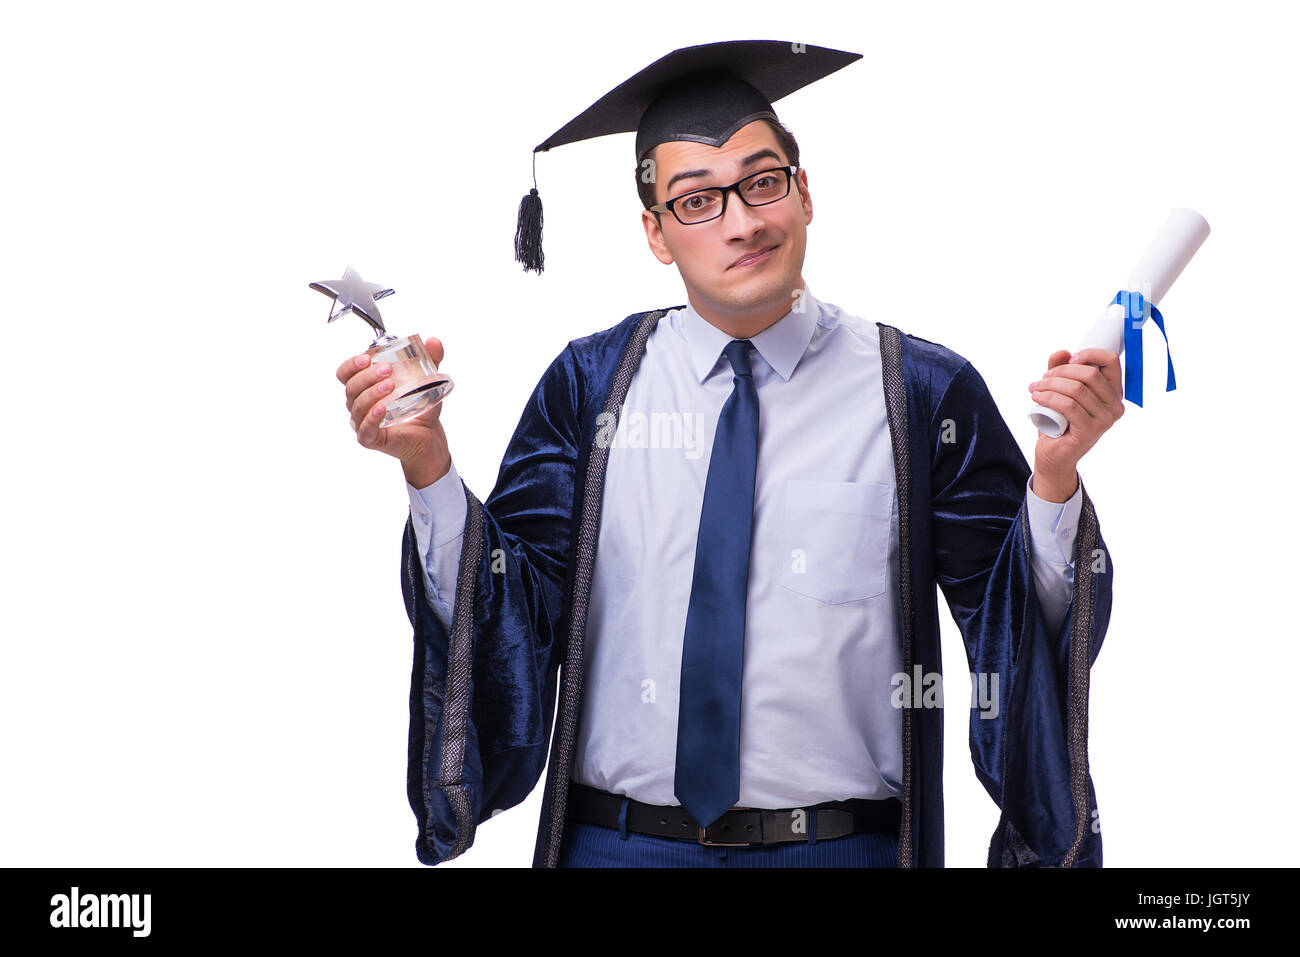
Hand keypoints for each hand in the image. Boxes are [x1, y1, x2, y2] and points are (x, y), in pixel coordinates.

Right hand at [336, 336, 448, 469]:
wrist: (429, 434)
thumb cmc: (419, 407)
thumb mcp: (426, 379)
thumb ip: (431, 359)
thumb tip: (434, 341)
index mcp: (364, 387)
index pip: (345, 374)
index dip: (351, 365)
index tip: (366, 358)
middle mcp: (359, 404)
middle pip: (351, 387)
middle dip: (366, 376)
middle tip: (386, 370)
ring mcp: (363, 422)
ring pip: (357, 406)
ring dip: (372, 393)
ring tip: (389, 386)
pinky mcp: (370, 439)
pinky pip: (365, 428)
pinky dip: (372, 417)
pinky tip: (382, 408)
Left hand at [1029, 347, 1123, 495]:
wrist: (1054, 454)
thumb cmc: (1060, 421)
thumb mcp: (1059, 391)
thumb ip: (1060, 370)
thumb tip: (1062, 352)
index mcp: (1113, 392)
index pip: (1111, 361)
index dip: (1088, 354)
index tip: (1067, 360)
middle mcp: (1115, 406)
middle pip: (1090, 374)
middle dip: (1061, 371)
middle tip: (1042, 378)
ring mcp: (1105, 420)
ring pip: (1077, 389)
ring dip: (1050, 384)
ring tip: (1035, 388)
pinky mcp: (1090, 431)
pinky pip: (1068, 405)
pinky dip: (1048, 397)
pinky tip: (1036, 397)